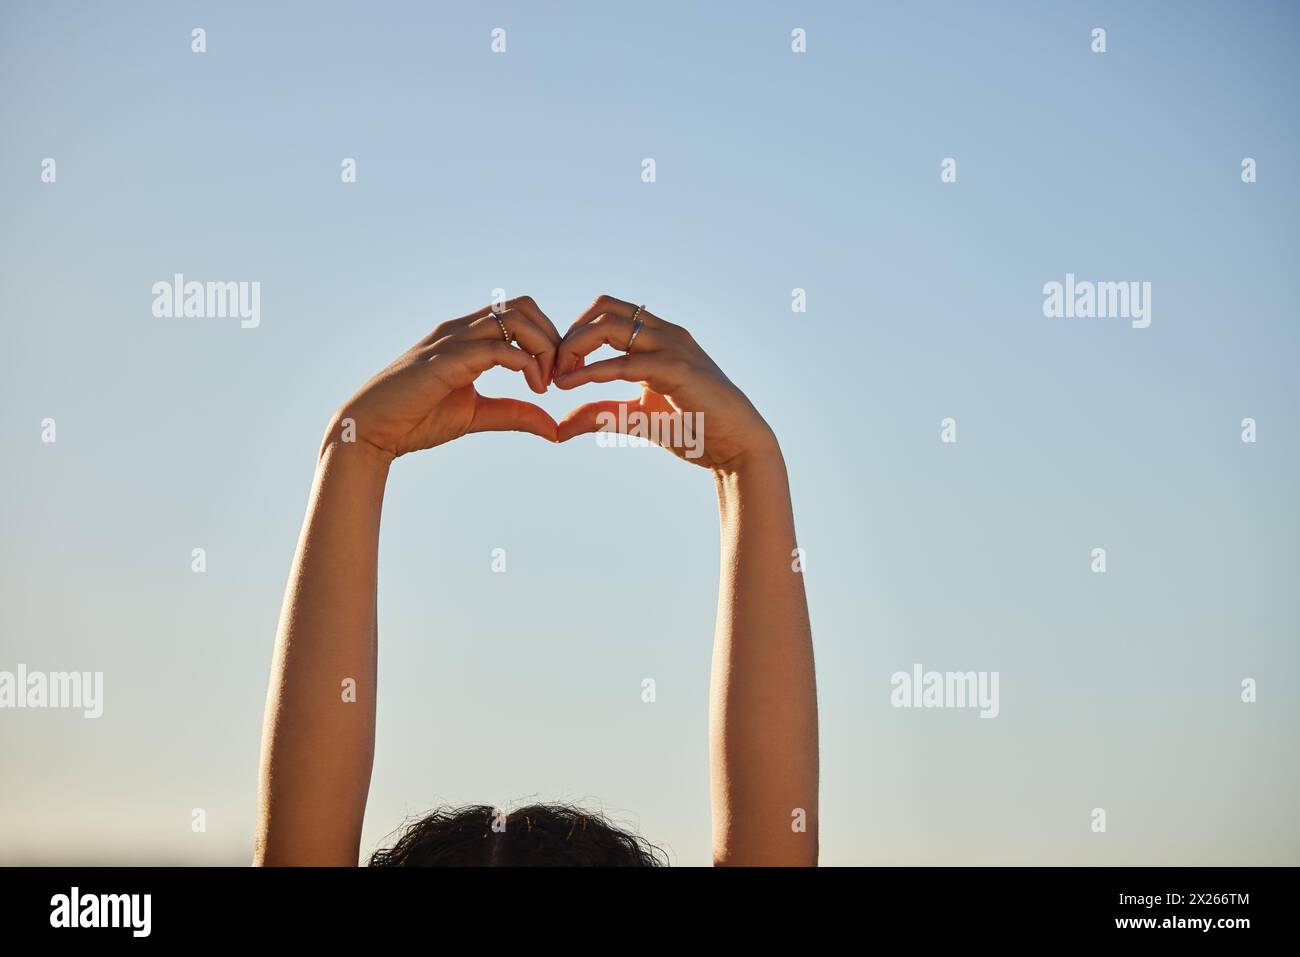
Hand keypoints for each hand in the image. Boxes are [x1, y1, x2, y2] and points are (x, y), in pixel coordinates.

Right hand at [325, 297, 561, 460]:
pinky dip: (526, 364)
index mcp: (468, 336)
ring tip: (546, 383)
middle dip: (552, 337)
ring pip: (515, 318)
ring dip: (543, 347)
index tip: (556, 376)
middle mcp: (461, 329)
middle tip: (559, 376)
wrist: (372, 429)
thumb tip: (554, 428)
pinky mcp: (447, 359)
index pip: (521, 314)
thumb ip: (515, 414)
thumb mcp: (478, 415)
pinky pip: (498, 348)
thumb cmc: (417, 419)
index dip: (548, 339)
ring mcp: (453, 340)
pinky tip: (533, 389)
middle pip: (524, 306)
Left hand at [553, 295, 778, 470]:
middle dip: (569, 337)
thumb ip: (601, 414)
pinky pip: (622, 362)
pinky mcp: (675, 369)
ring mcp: (671, 347)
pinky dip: (591, 372)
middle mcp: (665, 333)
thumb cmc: (696, 430)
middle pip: (602, 310)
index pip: (607, 313)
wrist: (737, 446)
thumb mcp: (637, 418)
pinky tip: (572, 385)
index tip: (559, 368)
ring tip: (559, 377)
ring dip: (575, 348)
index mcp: (658, 338)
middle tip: (553, 371)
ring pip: (609, 325)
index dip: (576, 334)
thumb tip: (561, 425)